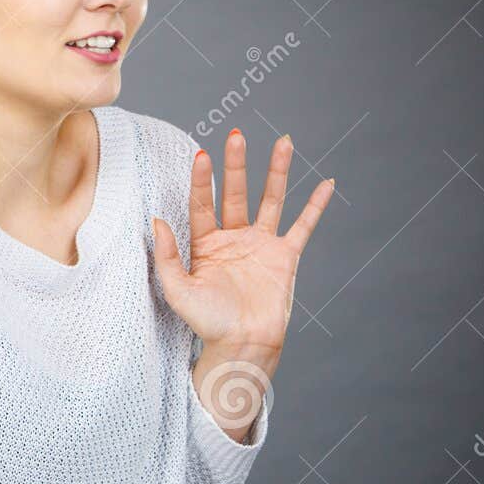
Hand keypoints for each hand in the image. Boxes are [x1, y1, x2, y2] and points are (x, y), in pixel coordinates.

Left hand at [150, 130, 334, 377]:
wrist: (242, 347)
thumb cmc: (207, 322)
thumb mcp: (177, 290)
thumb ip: (167, 256)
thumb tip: (156, 220)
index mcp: (205, 244)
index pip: (202, 204)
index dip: (202, 180)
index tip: (201, 154)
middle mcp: (234, 238)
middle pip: (236, 194)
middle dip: (236, 166)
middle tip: (237, 136)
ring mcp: (261, 245)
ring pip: (271, 200)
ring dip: (277, 172)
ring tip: (284, 142)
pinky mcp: (286, 256)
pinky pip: (304, 226)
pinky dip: (316, 205)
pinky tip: (326, 183)